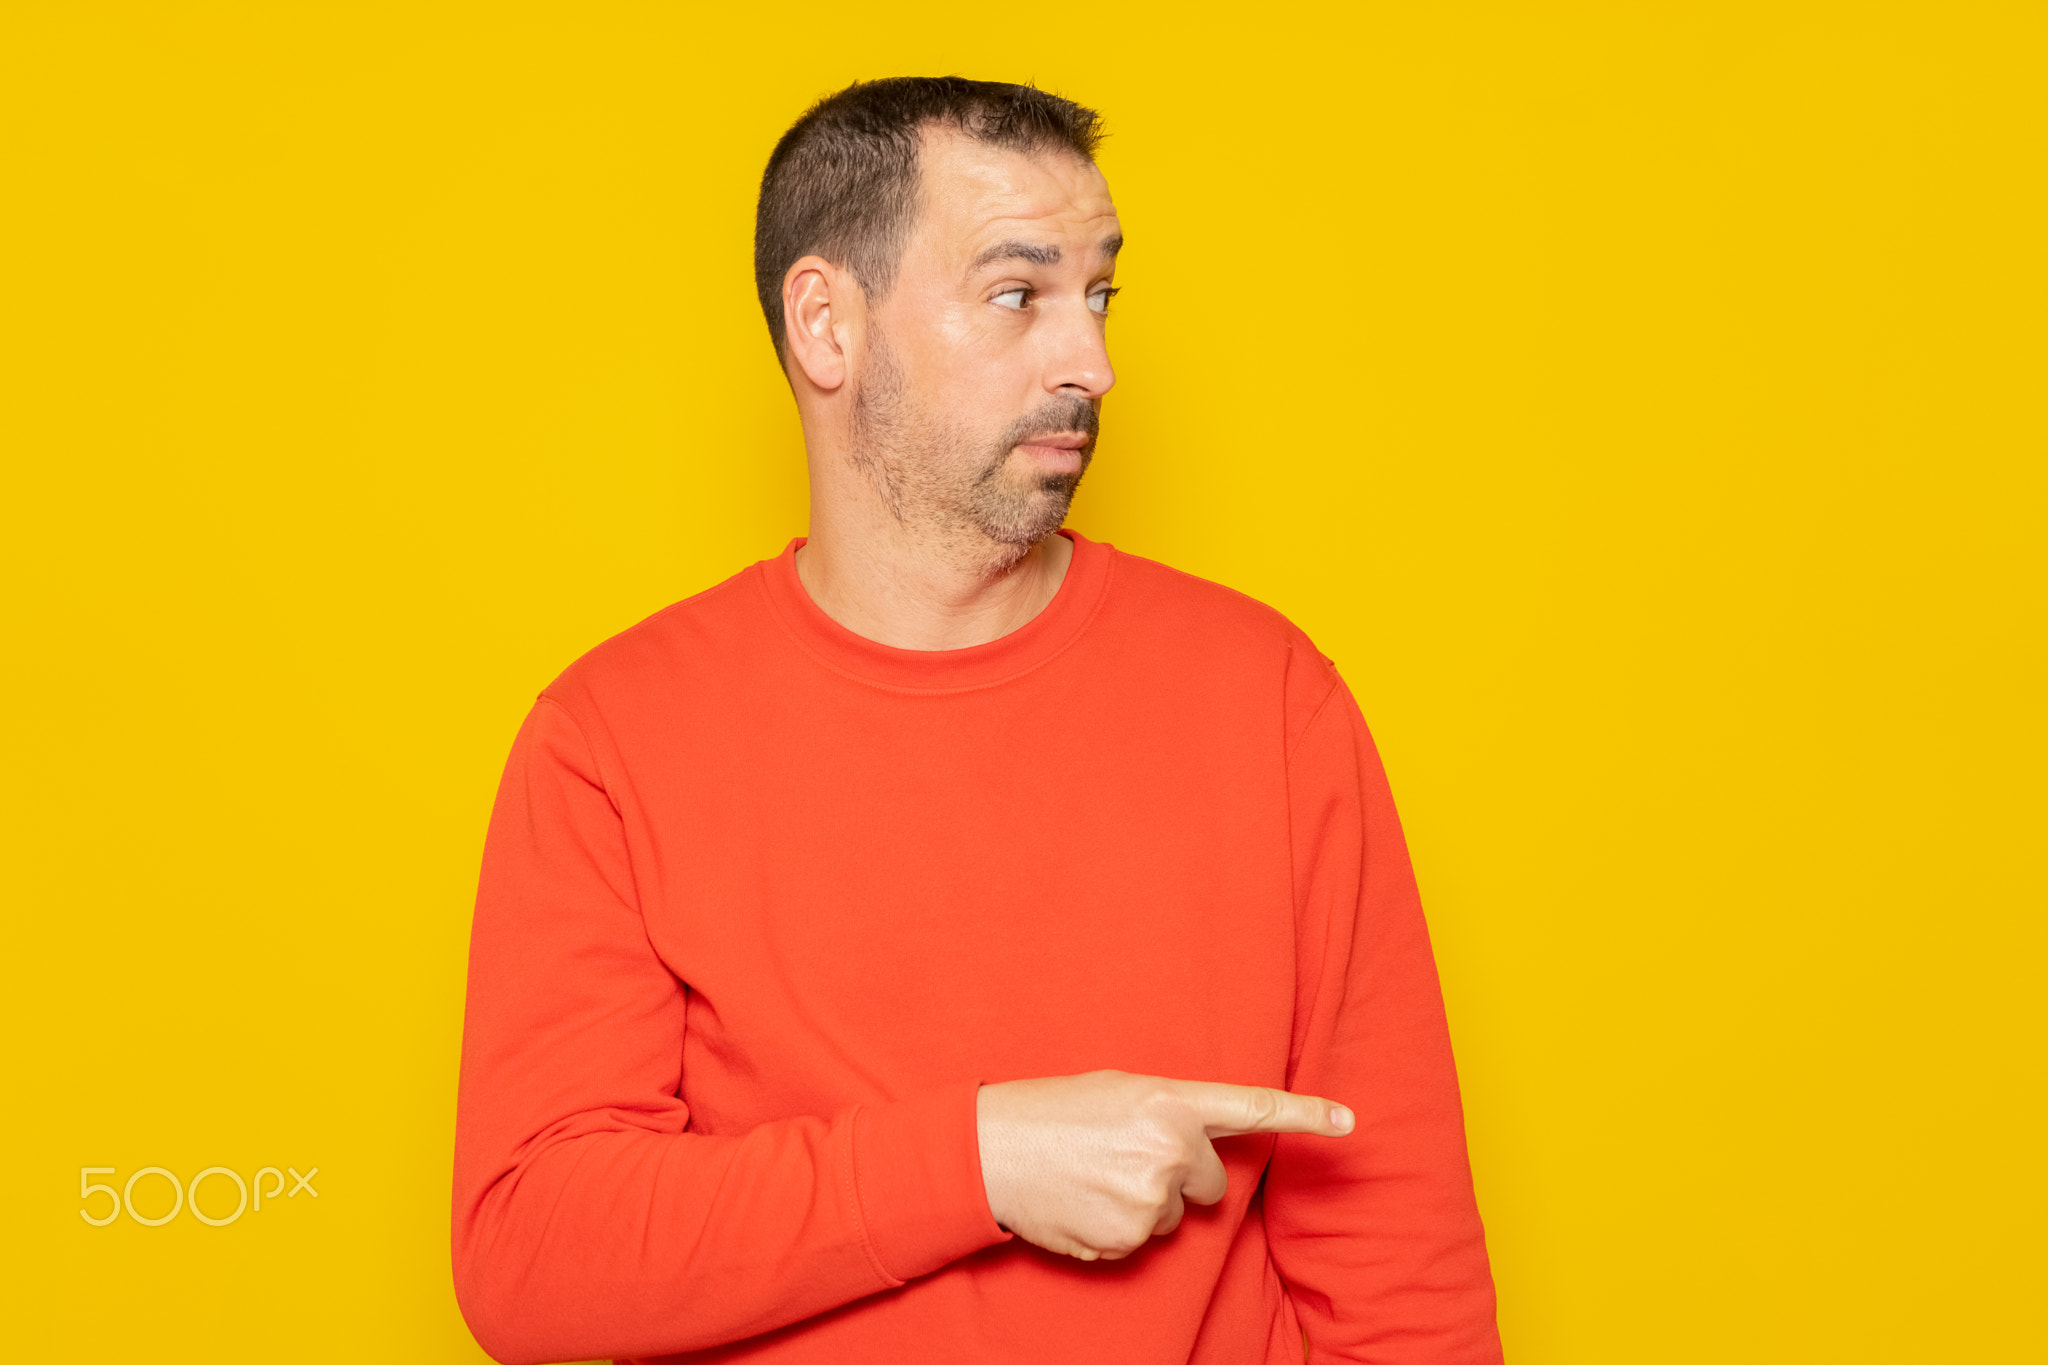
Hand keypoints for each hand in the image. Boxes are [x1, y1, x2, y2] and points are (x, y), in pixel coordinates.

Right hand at [975, 1070, 1352, 1261]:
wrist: (992, 1150)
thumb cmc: (1054, 1112)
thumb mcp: (1119, 1091)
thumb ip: (1170, 1113)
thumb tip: (1201, 1152)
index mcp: (1168, 1100)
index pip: (1251, 1109)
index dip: (1304, 1115)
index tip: (1347, 1122)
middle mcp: (1169, 1149)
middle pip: (1211, 1183)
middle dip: (1181, 1177)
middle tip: (1126, 1158)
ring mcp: (1151, 1198)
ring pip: (1174, 1217)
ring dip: (1145, 1203)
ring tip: (1095, 1178)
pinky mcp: (1129, 1238)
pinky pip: (1143, 1242)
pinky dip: (1118, 1228)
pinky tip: (1085, 1203)